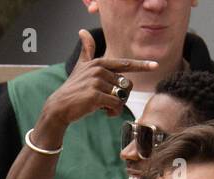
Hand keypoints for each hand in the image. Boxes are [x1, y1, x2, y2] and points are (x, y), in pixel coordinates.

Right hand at [36, 29, 156, 140]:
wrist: (59, 107)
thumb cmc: (73, 88)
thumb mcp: (80, 67)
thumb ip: (86, 50)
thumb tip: (83, 31)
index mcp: (99, 63)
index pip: (125, 64)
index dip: (141, 65)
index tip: (155, 65)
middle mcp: (99, 70)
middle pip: (125, 85)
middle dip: (120, 97)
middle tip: (109, 102)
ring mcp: (97, 82)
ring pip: (121, 96)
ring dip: (116, 106)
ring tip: (105, 108)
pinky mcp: (95, 95)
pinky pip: (115, 104)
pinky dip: (112, 112)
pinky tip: (104, 113)